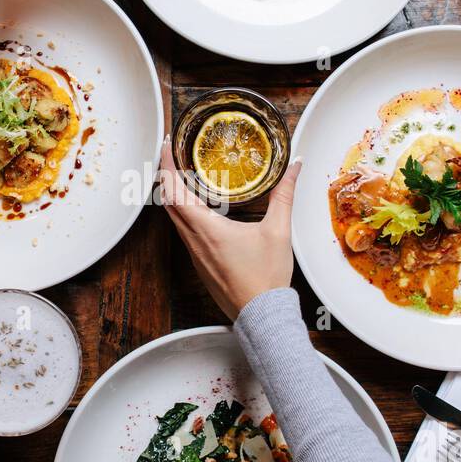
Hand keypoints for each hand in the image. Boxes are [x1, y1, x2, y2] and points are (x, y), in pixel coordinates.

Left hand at [159, 140, 301, 319]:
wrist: (261, 316)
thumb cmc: (267, 278)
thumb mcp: (278, 231)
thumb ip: (284, 195)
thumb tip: (295, 167)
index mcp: (207, 230)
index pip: (175, 191)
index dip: (167, 165)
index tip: (166, 145)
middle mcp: (194, 241)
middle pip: (168, 202)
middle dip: (167, 175)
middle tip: (172, 154)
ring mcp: (194, 254)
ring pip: (174, 218)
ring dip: (173, 195)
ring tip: (181, 175)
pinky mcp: (200, 264)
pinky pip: (183, 233)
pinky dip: (183, 213)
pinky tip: (196, 209)